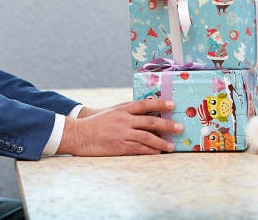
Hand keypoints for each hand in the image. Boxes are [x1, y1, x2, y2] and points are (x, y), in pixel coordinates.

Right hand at [57, 98, 181, 155]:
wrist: (78, 134)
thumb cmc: (95, 123)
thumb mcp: (111, 112)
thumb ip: (126, 110)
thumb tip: (143, 110)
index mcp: (122, 109)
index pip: (144, 104)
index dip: (159, 103)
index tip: (172, 104)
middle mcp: (124, 120)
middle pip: (150, 121)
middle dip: (167, 125)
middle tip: (179, 128)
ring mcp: (122, 134)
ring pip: (147, 137)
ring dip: (161, 142)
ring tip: (171, 146)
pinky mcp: (119, 146)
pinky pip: (138, 149)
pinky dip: (149, 151)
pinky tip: (157, 153)